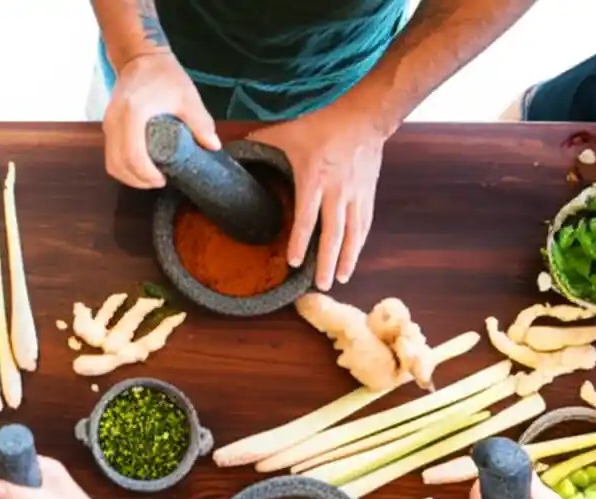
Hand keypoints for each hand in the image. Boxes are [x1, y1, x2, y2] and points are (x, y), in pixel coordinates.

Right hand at [103, 51, 219, 188]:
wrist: (139, 57)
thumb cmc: (164, 75)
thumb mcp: (187, 97)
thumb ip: (200, 123)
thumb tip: (213, 147)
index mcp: (133, 114)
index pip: (133, 156)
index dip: (147, 175)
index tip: (164, 179)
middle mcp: (115, 122)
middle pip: (119, 165)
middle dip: (138, 181)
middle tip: (159, 182)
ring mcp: (107, 125)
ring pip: (112, 164)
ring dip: (129, 177)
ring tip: (150, 178)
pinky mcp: (107, 127)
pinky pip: (111, 156)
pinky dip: (124, 167)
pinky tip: (141, 167)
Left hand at [245, 104, 387, 289]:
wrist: (365, 116)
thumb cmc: (322, 123)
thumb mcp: (287, 132)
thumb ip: (259, 143)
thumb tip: (226, 150)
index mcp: (314, 178)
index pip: (306, 218)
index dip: (299, 241)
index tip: (293, 262)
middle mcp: (338, 191)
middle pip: (333, 234)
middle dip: (326, 261)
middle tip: (320, 285)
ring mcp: (356, 194)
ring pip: (353, 233)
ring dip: (347, 258)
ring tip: (340, 279)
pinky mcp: (369, 193)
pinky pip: (365, 223)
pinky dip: (359, 243)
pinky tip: (353, 257)